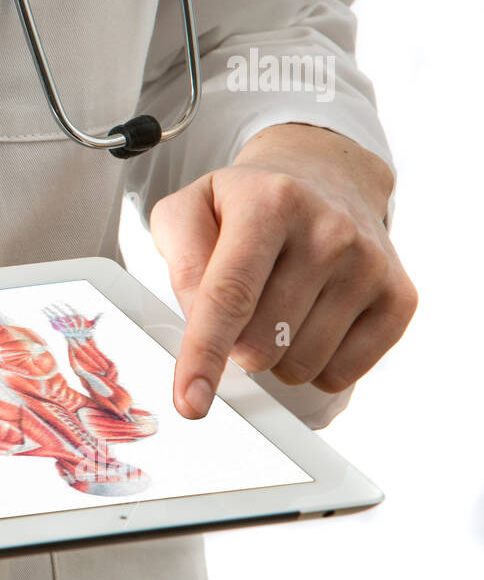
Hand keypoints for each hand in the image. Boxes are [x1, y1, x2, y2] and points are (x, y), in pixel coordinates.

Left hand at [150, 123, 416, 418]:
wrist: (322, 176)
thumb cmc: (245, 204)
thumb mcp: (189, 211)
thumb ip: (180, 260)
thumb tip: (196, 321)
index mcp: (269, 203)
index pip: (229, 296)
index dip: (204, 355)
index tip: (190, 403)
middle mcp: (328, 231)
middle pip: (261, 343)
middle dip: (235, 344)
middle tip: (240, 308)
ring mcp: (369, 265)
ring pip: (299, 365)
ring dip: (274, 355)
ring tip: (276, 307)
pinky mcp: (399, 298)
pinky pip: (340, 373)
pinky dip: (313, 365)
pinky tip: (309, 321)